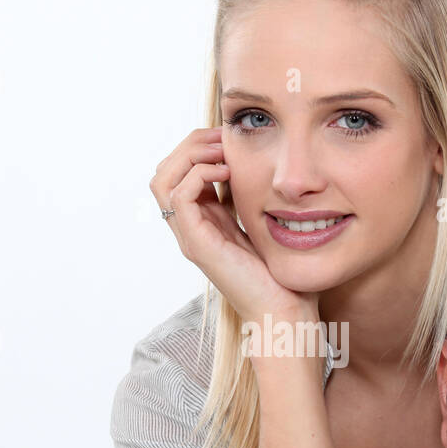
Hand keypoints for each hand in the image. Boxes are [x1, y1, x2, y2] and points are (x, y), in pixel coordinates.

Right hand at [149, 127, 317, 323]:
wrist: (284, 310)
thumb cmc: (281, 272)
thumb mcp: (264, 222)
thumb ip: (252, 196)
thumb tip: (256, 161)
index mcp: (204, 220)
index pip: (178, 171)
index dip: (198, 146)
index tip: (229, 137)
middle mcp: (191, 228)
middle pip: (164, 171)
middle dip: (191, 144)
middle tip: (223, 137)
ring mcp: (190, 237)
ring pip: (162, 180)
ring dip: (191, 155)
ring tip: (223, 152)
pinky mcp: (197, 244)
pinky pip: (179, 196)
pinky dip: (199, 174)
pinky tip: (228, 172)